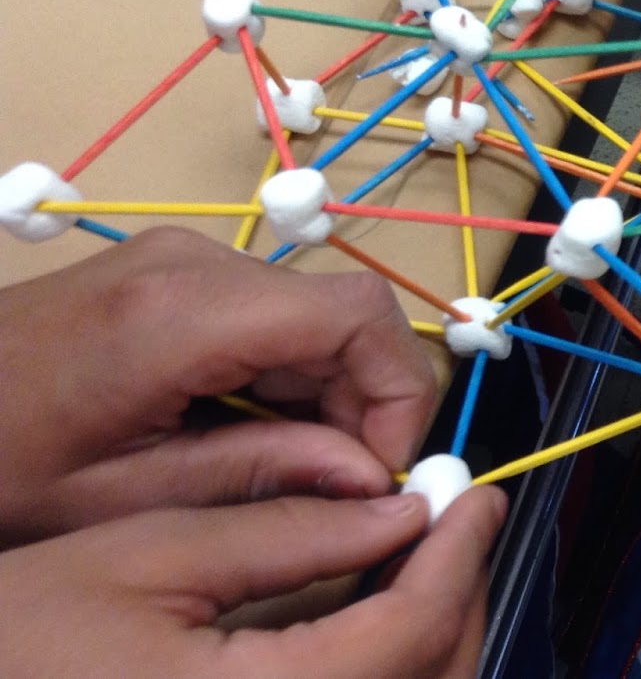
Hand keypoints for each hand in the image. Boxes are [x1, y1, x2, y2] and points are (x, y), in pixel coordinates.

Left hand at [0, 227, 436, 541]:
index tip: (384, 470)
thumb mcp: (126, 497)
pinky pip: (276, 312)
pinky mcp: (179, 271)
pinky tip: (256, 430)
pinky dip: (294, 372)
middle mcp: (198, 262)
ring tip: (293, 466)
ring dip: (333, 390)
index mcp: (183, 313)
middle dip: (368, 400)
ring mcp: (188, 258)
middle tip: (348, 483)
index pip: (358, 314)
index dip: (398, 391)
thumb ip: (260, 476)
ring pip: (319, 311)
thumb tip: (372, 479)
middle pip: (347, 311)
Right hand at [0, 489, 506, 677]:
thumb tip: (398, 509)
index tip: (475, 496)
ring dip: (435, 641)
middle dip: (459, 598)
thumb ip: (286, 533)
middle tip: (457, 523)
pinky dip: (390, 675)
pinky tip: (375, 627)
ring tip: (422, 563)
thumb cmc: (14, 641)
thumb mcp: (146, 558)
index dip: (457, 557)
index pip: (407, 635)